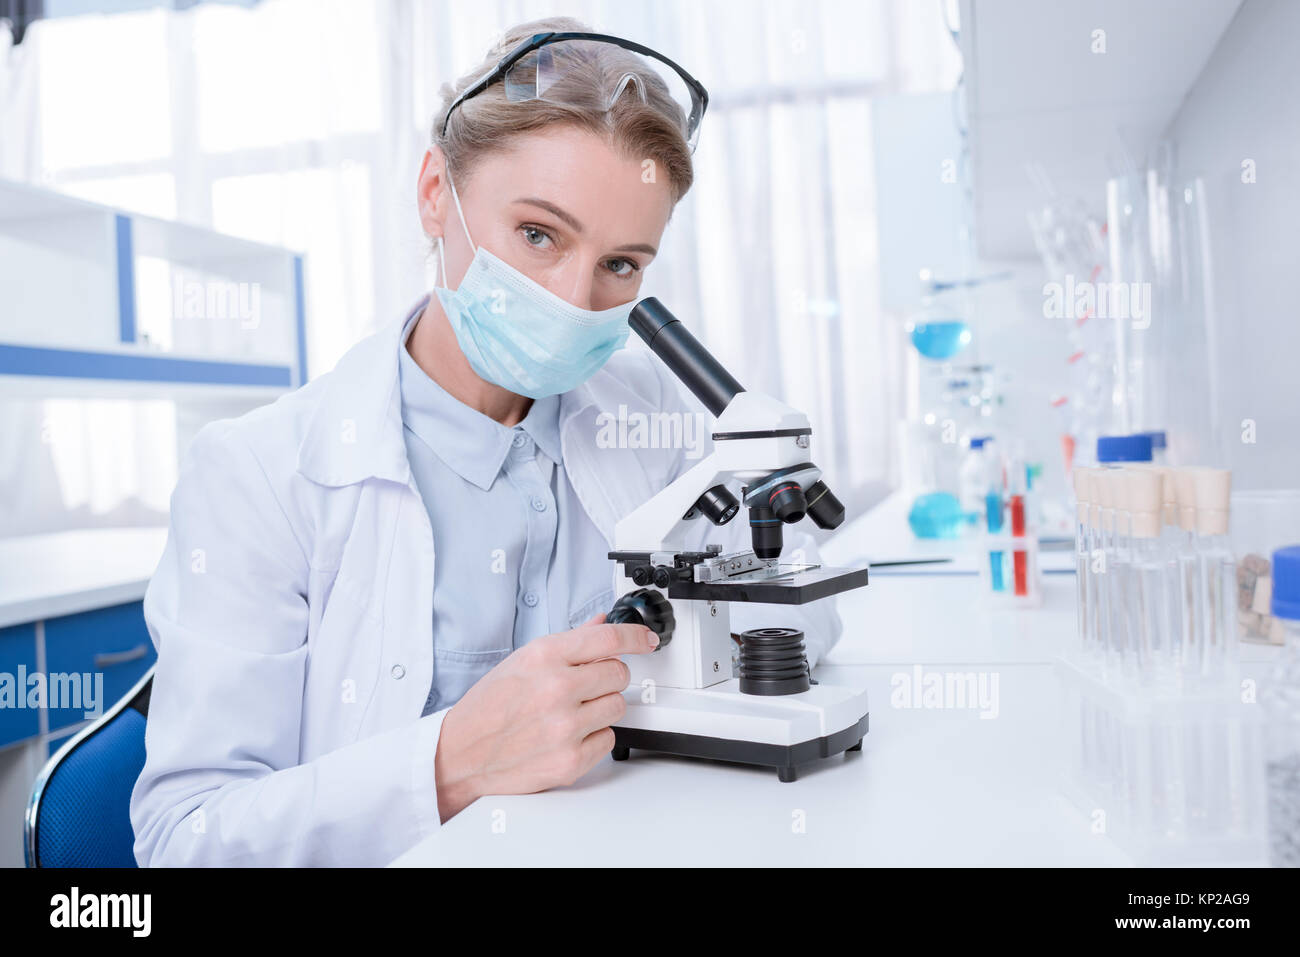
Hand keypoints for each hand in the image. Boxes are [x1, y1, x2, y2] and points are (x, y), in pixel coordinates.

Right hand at [433, 614, 657, 820]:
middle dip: (608, 677)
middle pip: (619, 674)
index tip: (647, 639)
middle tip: (585, 686)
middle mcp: (557, 689)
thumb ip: (568, 642)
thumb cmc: (488, 707)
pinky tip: (568, 734)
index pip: (608, 639)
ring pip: (618, 706)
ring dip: (601, 707)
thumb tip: (601, 623)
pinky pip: (609, 739)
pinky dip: (594, 737)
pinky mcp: (570, 761)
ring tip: (570, 712)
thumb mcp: (522, 661)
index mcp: (544, 657)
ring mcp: (565, 727)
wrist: (460, 754)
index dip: (635, 636)